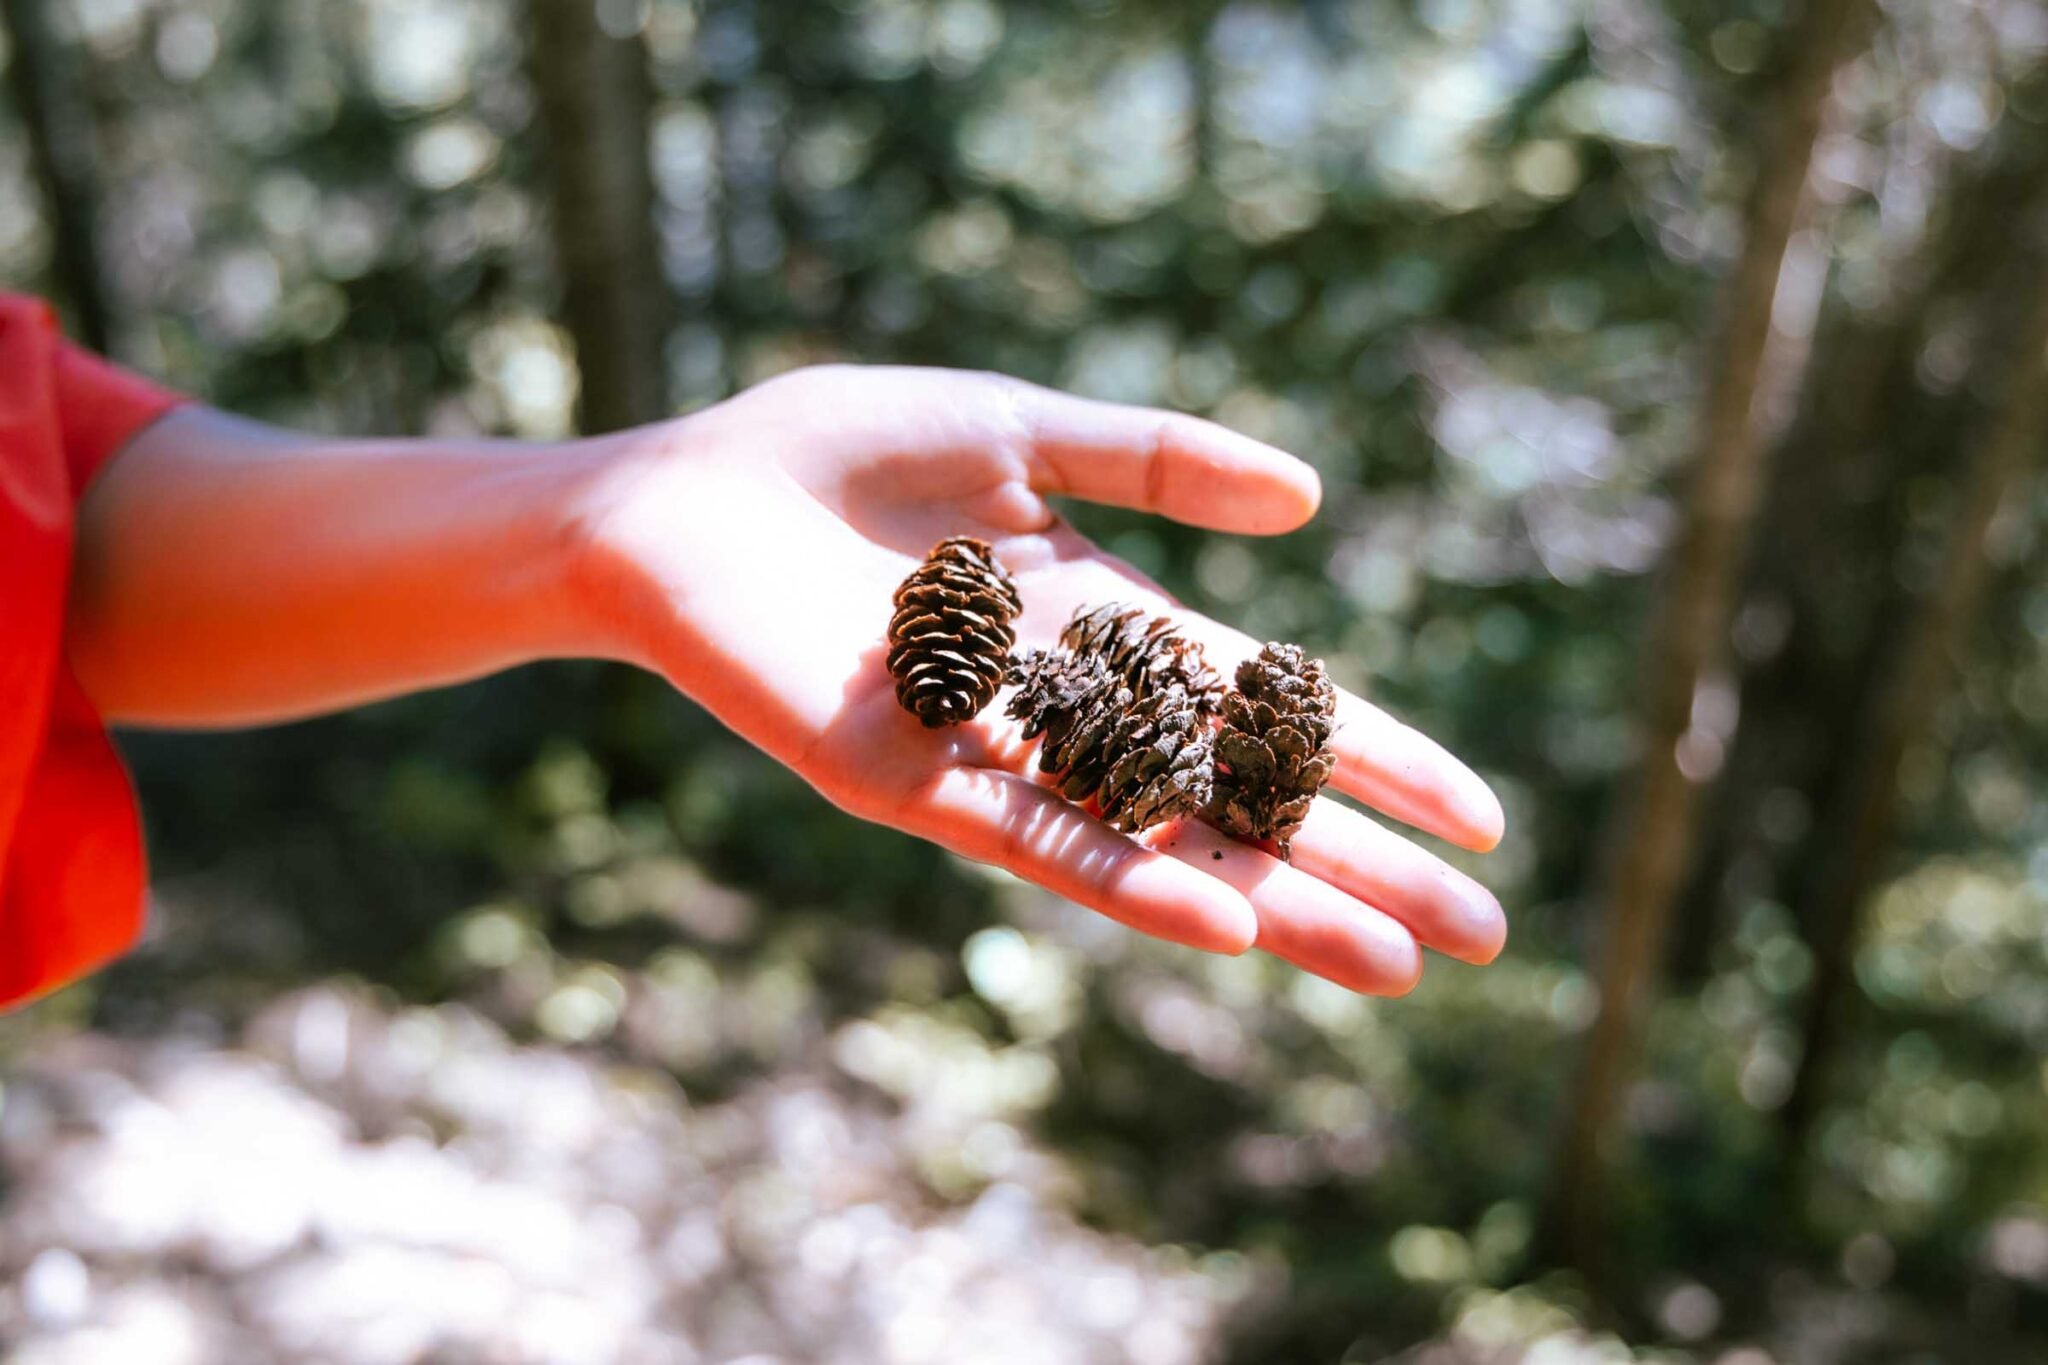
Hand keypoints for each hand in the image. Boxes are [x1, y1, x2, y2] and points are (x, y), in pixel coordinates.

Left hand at [571, 366, 1505, 993]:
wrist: (670, 499)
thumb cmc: (826, 454)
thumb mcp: (1018, 430)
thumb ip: (1156, 459)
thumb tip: (1315, 498)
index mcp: (1100, 624)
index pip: (1268, 705)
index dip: (1373, 757)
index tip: (1484, 812)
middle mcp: (1065, 708)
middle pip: (1241, 798)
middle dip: (1359, 863)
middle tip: (1485, 935)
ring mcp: (993, 758)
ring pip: (1163, 841)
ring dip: (1279, 903)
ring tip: (1397, 963)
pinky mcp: (909, 783)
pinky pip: (1038, 842)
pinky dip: (1132, 878)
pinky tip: (1228, 919)